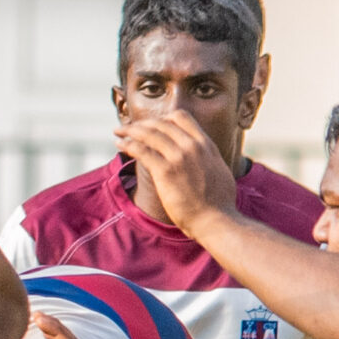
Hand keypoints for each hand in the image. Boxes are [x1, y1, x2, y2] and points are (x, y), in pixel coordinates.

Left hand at [110, 112, 240, 231]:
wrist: (216, 221)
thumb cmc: (219, 204)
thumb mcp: (219, 171)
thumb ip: (208, 159)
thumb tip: (206, 158)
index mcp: (205, 145)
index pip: (181, 117)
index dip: (163, 118)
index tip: (153, 125)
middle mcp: (192, 146)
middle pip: (161, 123)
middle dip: (142, 123)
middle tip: (129, 128)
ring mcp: (178, 157)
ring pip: (149, 133)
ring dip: (130, 130)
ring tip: (118, 132)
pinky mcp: (165, 172)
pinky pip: (141, 150)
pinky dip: (128, 144)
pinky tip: (120, 144)